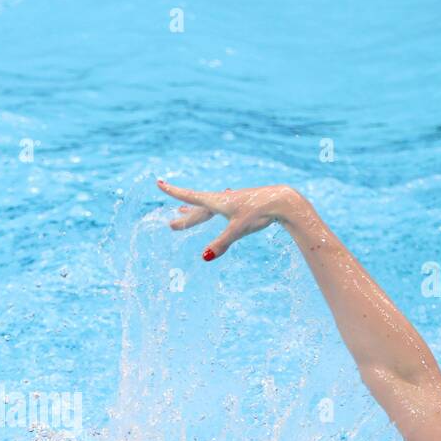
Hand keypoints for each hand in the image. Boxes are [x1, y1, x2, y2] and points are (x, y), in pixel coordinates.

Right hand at [156, 180, 300, 260]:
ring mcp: (231, 202)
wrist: (282, 201)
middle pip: (197, 210)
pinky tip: (217, 208)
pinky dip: (211, 211)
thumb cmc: (259, 213)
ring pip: (208, 208)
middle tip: (170, 224)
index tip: (159, 183)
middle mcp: (221, 200)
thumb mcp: (238, 230)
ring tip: (183, 213)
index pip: (189, 197)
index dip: (173, 192)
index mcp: (216, 202)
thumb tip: (204, 257)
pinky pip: (220, 209)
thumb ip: (221, 243)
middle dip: (184, 218)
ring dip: (195, 212)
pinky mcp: (241, 205)